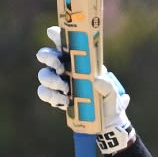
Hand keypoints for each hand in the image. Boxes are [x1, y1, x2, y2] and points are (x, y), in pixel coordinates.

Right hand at [35, 26, 134, 155]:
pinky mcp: (54, 97)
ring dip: (51, 80)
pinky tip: (64, 102)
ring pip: (43, 74)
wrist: (104, 124)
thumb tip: (97, 81)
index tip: (52, 32)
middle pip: (46, 55)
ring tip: (66, 90)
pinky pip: (43, 92)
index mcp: (79, 60)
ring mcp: (57, 82)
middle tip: (60, 67)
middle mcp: (65, 68)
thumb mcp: (114, 95)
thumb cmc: (110, 103)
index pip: (65, 43)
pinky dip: (51, 96)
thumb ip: (109, 87)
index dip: (56, 34)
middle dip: (49, 57)